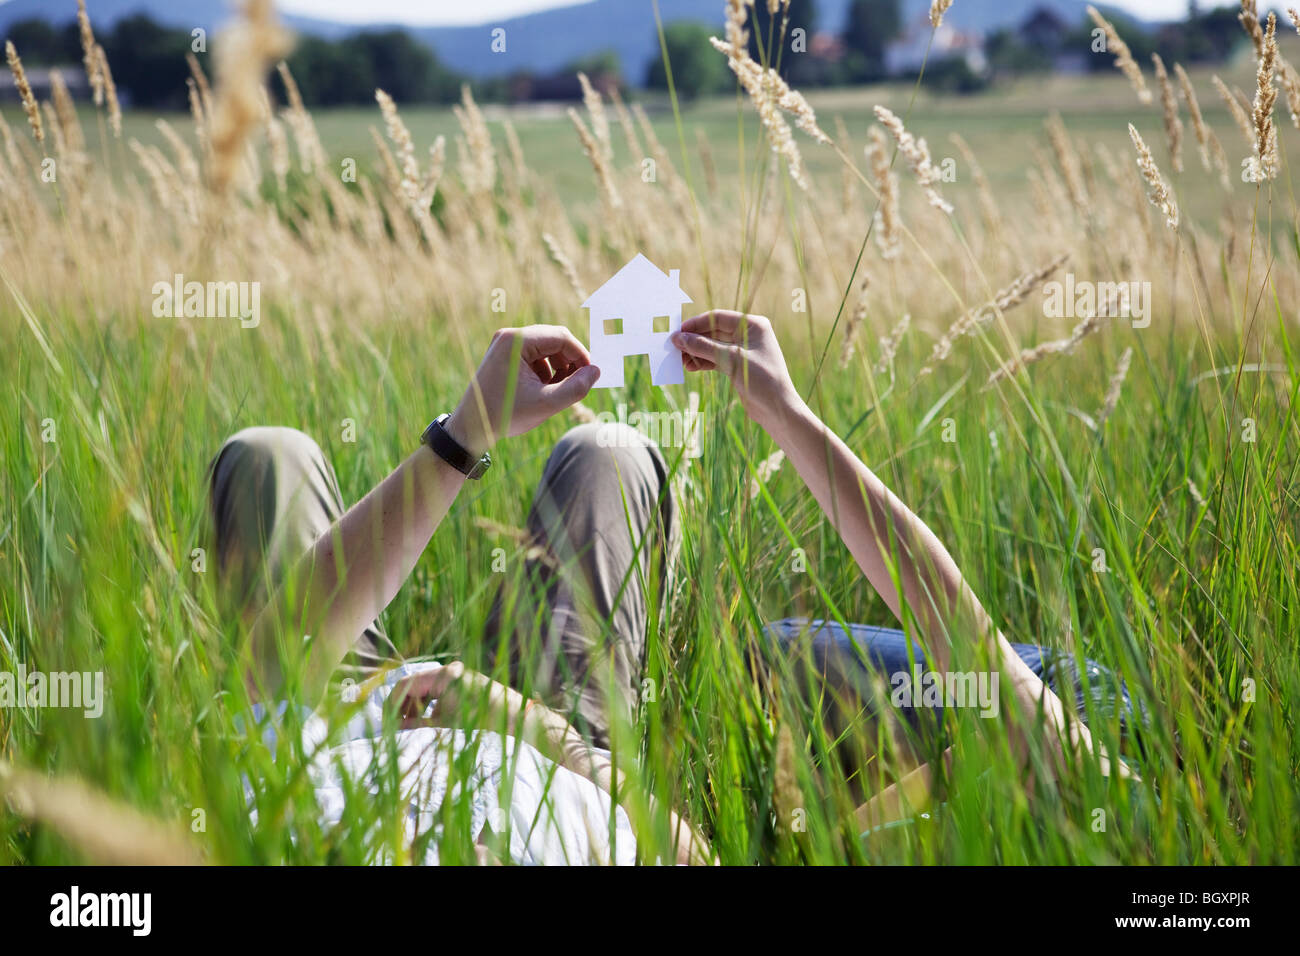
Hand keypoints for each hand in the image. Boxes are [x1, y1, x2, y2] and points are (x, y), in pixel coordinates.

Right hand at [389, 661, 526, 731]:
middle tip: (395, 727)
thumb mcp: (444, 723)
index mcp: (442, 675)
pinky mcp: (461, 684)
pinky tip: (425, 721)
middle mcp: (448, 671)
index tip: (386, 722)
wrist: (512, 717)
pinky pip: (437, 692)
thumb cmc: (480, 720)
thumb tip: (395, 727)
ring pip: (424, 689)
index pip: (406, 684)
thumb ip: (417, 723)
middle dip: (402, 706)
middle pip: (414, 686)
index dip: (392, 703)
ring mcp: (456, 676)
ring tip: (409, 726)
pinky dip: (428, 706)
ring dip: (414, 707)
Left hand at [446, 326, 599, 456]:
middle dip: (570, 361)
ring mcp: (504, 344)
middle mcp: (508, 337)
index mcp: (516, 342)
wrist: (471, 426)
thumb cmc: (505, 415)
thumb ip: (576, 387)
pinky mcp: (503, 354)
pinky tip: (544, 389)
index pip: (561, 337)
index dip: (580, 355)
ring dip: (559, 366)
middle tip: (578, 384)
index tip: (590, 376)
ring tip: (560, 390)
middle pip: (554, 339)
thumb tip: (595, 371)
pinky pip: (534, 354)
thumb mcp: (547, 404)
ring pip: (546, 347)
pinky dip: (545, 369)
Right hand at [671, 310, 800, 430]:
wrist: (778, 409)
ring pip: (713, 346)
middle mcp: (748, 334)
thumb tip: (678, 338)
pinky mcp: (737, 365)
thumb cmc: (762, 379)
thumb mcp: (730, 360)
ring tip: (681, 362)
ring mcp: (742, 350)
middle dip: (694, 340)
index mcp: (752, 324)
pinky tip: (691, 367)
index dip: (696, 324)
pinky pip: (716, 359)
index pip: (717, 317)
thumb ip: (703, 347)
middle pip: (713, 331)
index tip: (677, 332)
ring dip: (696, 353)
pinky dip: (703, 362)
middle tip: (675, 349)